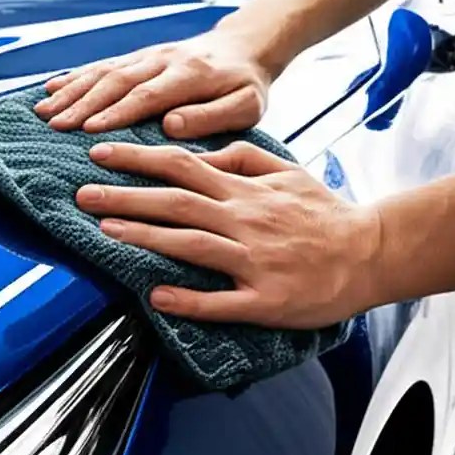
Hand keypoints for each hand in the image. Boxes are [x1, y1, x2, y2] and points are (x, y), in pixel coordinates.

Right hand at [33, 29, 276, 137]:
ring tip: (43, 110)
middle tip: (54, 124)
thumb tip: (171, 126)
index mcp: (189, 75)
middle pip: (116, 81)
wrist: (244, 46)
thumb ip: (212, 116)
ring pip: (103, 71)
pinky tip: (51, 87)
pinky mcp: (136, 57)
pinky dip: (74, 76)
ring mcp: (146, 56)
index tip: (90, 130)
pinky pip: (102, 65)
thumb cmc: (245, 84)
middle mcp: (162, 60)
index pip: (147, 94)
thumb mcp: (246, 106)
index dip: (117, 112)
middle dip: (82, 103)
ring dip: (71, 91)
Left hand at [75, 141, 384, 328]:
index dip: (138, 158)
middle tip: (82, 194)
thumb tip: (197, 151)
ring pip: (191, 246)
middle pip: (174, 203)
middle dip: (124, 197)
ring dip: (145, 239)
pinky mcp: (266, 300)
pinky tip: (155, 297)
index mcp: (244, 191)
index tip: (100, 154)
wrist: (372, 253)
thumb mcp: (286, 170)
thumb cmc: (325, 213)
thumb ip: (240, 157)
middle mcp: (244, 221)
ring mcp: (253, 262)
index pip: (181, 166)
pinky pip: (221, 302)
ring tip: (105, 233)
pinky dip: (188, 300)